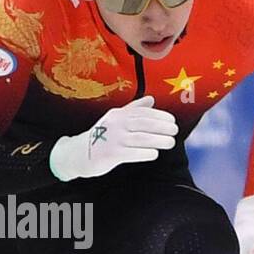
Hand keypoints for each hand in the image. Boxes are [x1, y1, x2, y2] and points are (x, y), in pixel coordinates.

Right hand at [49, 95, 177, 181]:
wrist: (78, 153)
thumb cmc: (101, 136)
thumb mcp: (115, 119)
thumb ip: (133, 109)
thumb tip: (151, 99)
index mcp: (118, 115)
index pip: (142, 112)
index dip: (159, 115)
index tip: (172, 120)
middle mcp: (115, 125)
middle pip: (144, 124)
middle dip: (162, 127)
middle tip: (175, 130)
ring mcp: (112, 139)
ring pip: (140, 138)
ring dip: (158, 140)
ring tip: (170, 143)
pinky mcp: (110, 154)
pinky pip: (131, 153)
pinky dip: (145, 153)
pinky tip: (154, 154)